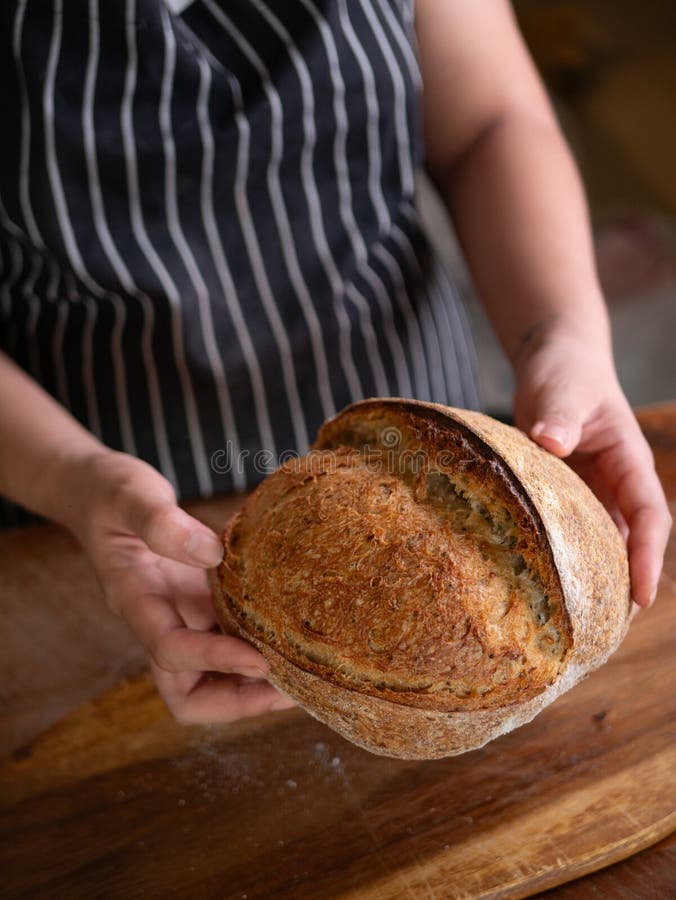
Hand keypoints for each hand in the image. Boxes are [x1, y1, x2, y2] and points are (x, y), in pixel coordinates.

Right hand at [60, 450, 293, 723]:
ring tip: (304, 672)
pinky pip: (232, 637)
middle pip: (189, 694)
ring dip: (255, 684)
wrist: (98, 491)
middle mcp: (161, 620)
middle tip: (291, 690)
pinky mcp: (201, 603)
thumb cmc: (111, 493)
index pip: (171, 651)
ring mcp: (183, 616)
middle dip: (237, 701)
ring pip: (214, 677)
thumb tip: (212, 552)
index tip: (261, 661)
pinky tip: (295, 630)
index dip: (215, 661)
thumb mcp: (131, 495)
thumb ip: (161, 522)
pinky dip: (260, 642)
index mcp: (135, 601)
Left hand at [513, 326, 671, 608]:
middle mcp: (615, 481)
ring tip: (579, 620)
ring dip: (596, 573)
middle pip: (629, 539)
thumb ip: (558, 415)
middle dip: (625, 581)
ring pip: (601, 539)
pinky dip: (566, 553)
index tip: (640, 596)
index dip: (648, 557)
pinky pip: (570, 527)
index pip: (649, 516)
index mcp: (628, 462)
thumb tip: (551, 443)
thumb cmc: (564, 371)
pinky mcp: (564, 489)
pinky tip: (547, 580)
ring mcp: (590, 487)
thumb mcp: (562, 389)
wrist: (552, 358)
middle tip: (606, 629)